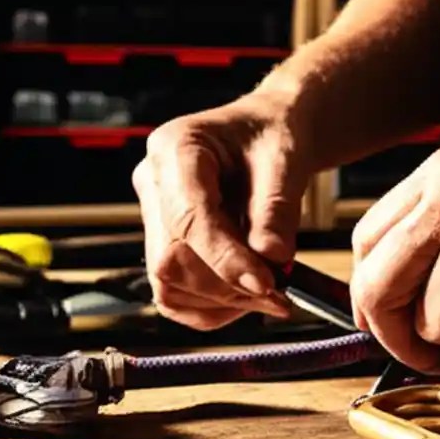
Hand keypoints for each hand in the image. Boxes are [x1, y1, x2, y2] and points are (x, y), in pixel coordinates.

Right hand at [133, 91, 313, 329]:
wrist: (269, 131)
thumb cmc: (274, 134)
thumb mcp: (286, 161)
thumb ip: (276, 210)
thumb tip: (273, 260)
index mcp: (176, 148)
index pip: (188, 219)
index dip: (225, 260)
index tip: (265, 283)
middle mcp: (153, 182)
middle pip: (171, 259)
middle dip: (226, 286)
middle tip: (279, 295)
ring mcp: (153, 214)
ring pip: (168, 282)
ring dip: (221, 301)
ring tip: (269, 295)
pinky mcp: (163, 241)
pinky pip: (172, 292)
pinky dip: (210, 306)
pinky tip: (246, 298)